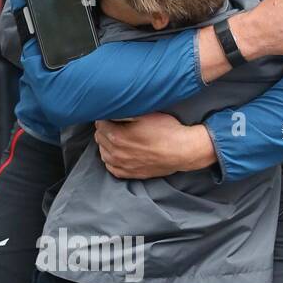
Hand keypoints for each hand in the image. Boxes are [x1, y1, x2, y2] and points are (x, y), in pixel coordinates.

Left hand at [95, 114, 215, 178]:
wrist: (182, 151)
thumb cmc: (167, 130)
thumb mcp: (145, 114)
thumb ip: (124, 112)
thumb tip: (112, 109)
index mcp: (117, 136)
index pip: (99, 123)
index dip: (105, 116)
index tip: (112, 114)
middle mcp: (117, 153)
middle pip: (100, 138)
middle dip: (105, 129)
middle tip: (114, 124)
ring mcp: (123, 165)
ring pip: (103, 153)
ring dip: (107, 144)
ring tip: (116, 137)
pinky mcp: (130, 173)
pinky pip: (111, 167)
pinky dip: (112, 159)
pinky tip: (119, 153)